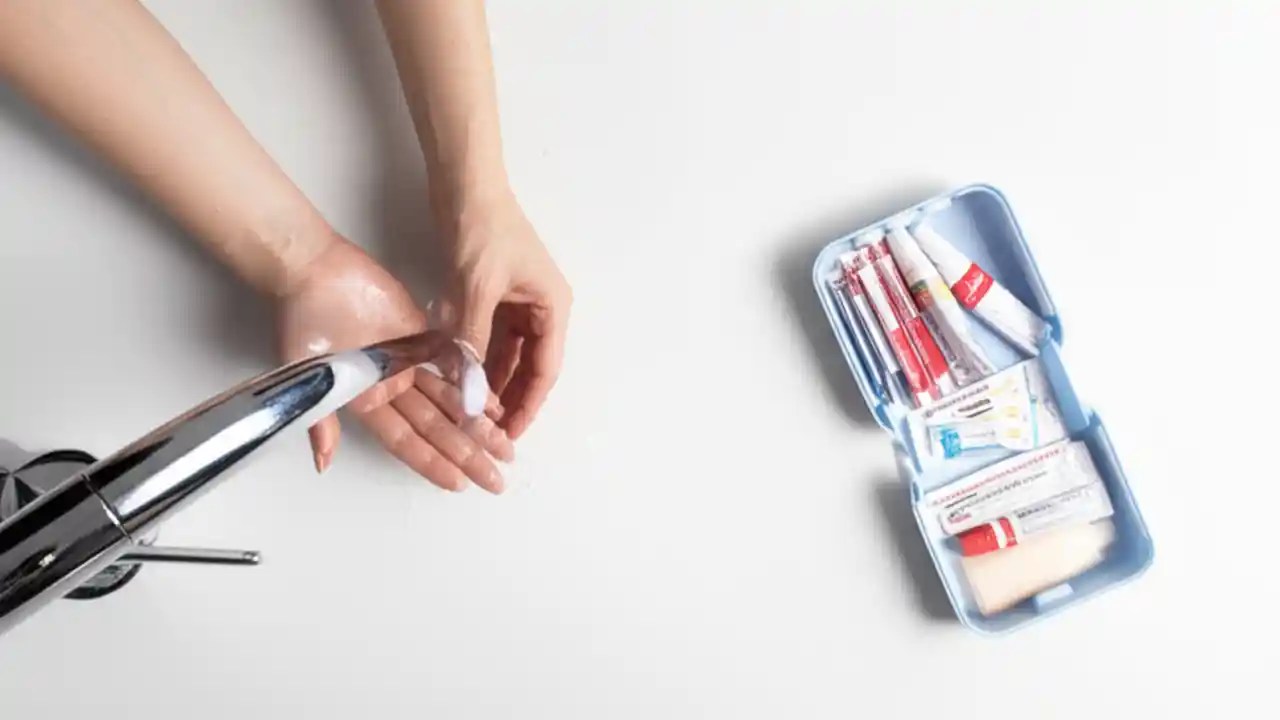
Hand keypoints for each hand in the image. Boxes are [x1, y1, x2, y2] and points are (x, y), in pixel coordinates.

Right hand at [278, 235, 513, 491]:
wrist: (313, 269)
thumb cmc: (302, 323)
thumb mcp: (304, 377)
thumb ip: (320, 420)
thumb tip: (322, 464)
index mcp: (364, 402)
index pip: (405, 441)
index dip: (431, 462)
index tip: (459, 484)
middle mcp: (391, 387)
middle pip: (435, 428)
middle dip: (466, 454)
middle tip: (497, 479)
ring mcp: (409, 362)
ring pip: (450, 400)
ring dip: (478, 424)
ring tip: (506, 448)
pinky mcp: (424, 335)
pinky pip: (454, 364)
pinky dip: (475, 383)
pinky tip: (497, 405)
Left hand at [443, 192, 571, 439]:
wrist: (463, 182)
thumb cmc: (481, 228)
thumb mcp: (477, 288)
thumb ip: (473, 342)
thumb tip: (468, 394)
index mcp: (552, 306)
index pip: (546, 369)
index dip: (529, 406)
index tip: (510, 436)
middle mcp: (541, 308)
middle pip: (530, 367)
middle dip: (511, 400)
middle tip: (489, 434)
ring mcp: (517, 302)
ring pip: (508, 356)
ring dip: (491, 382)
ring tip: (472, 414)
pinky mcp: (494, 295)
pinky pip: (489, 338)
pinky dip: (477, 359)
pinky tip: (459, 379)